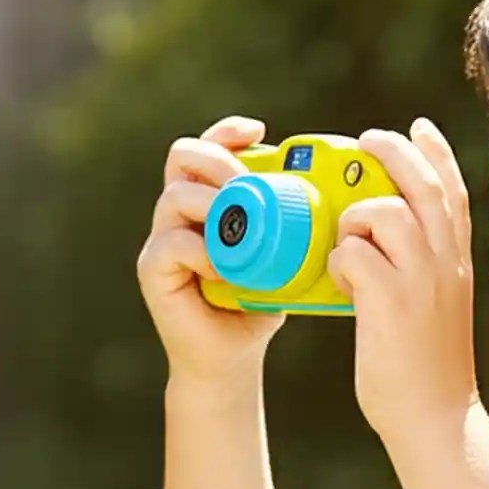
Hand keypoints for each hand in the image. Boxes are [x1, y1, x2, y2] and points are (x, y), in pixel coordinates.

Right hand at [138, 116, 286, 382]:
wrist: (232, 356)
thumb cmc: (258, 301)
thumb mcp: (284, 254)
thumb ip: (295, 222)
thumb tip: (334, 194)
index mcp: (207, 199)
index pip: (206, 148)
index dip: (227, 132)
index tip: (260, 132)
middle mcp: (178, 212)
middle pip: (182, 156)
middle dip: (220, 161)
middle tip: (249, 183)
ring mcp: (162, 239)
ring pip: (175, 195)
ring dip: (214, 204)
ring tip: (243, 228)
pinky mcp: (154, 270)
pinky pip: (172, 244)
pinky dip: (203, 251)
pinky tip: (225, 269)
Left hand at [327, 119, 478, 440]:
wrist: (435, 418)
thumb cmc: (426, 368)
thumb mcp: (436, 307)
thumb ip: (419, 269)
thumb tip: (377, 240)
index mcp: (458, 262)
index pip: (452, 191)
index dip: (435, 153)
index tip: (417, 127)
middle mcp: (445, 263)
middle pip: (421, 185)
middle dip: (391, 152)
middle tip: (365, 140)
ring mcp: (421, 280)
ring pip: (383, 212)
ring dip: (354, 217)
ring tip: (345, 240)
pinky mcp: (390, 303)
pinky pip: (352, 253)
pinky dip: (338, 259)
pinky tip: (339, 282)